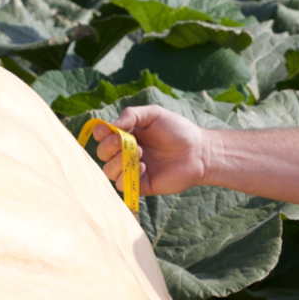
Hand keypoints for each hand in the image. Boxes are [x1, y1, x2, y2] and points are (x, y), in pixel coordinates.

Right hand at [93, 105, 209, 195]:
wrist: (198, 152)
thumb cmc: (178, 131)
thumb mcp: (153, 114)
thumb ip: (130, 115)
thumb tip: (110, 126)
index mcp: (127, 135)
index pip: (102, 136)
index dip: (100, 133)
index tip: (107, 130)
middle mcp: (126, 152)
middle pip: (101, 154)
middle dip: (109, 147)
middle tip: (125, 142)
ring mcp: (132, 169)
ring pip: (108, 171)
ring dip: (118, 162)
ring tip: (140, 153)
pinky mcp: (140, 185)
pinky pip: (122, 185)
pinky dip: (128, 176)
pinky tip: (145, 167)